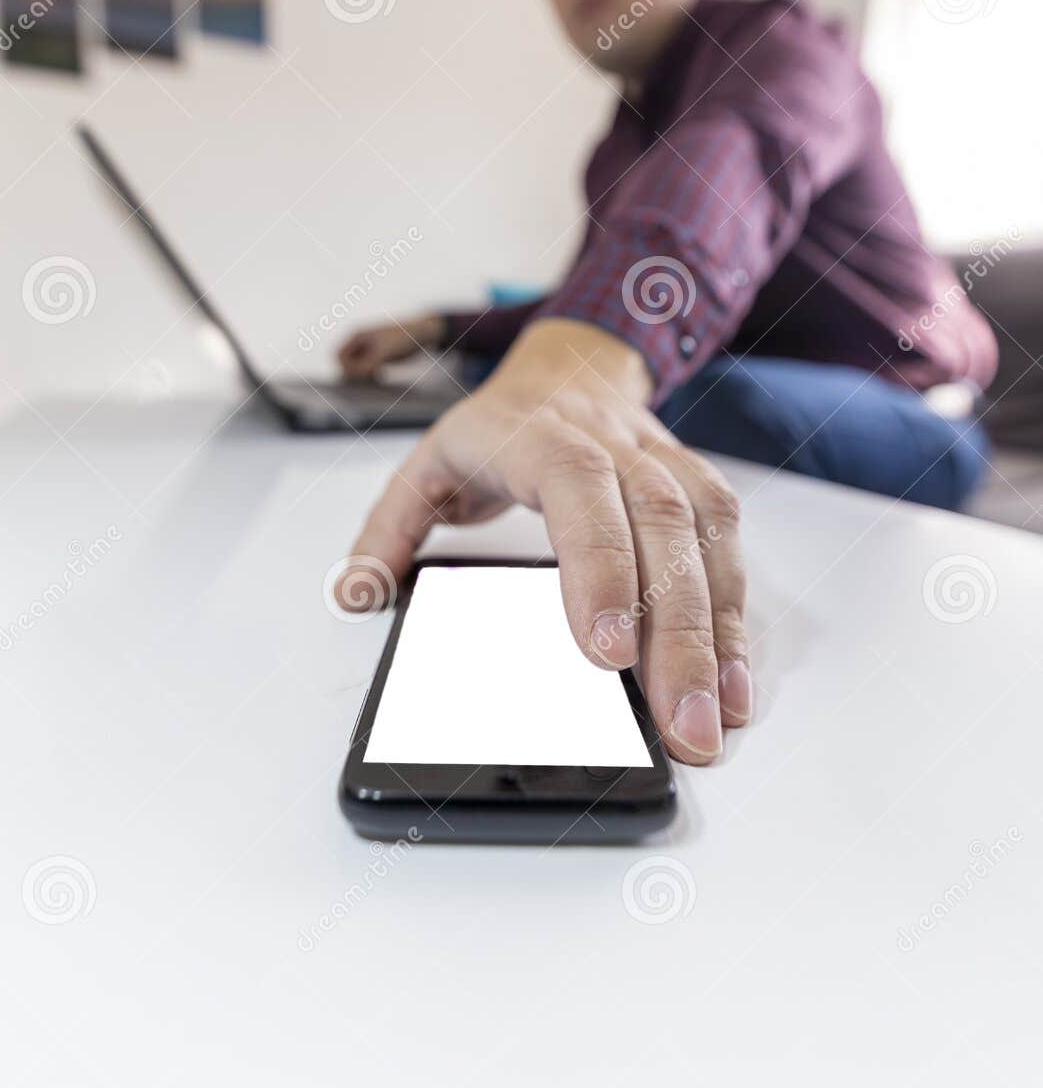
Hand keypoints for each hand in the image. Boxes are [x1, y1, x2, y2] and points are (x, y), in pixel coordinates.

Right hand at [336, 313, 443, 380]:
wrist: (422, 333)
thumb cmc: (402, 338)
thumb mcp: (383, 352)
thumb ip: (366, 365)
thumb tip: (352, 376)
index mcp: (356, 335)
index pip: (338, 356)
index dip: (346, 368)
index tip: (361, 374)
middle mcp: (359, 342)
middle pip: (346, 363)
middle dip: (354, 373)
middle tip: (370, 377)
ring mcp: (368, 350)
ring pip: (355, 368)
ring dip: (362, 376)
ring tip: (376, 376)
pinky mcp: (377, 357)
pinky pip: (366, 370)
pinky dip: (370, 375)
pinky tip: (381, 375)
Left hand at [339, 319, 749, 763]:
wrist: (571, 364)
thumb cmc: (503, 426)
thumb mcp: (428, 463)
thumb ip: (388, 529)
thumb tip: (353, 592)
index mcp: (537, 433)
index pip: (577, 486)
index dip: (599, 563)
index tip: (608, 651)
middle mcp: (612, 442)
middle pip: (659, 524)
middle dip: (676, 632)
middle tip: (677, 722)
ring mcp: (662, 462)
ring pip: (704, 535)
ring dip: (717, 632)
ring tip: (715, 715)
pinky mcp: (697, 488)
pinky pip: (727, 546)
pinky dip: (735, 617)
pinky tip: (733, 679)